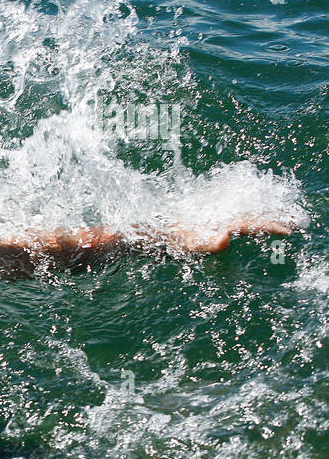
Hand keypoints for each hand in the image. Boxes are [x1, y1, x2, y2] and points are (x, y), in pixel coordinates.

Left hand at [164, 215, 297, 253]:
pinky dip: (254, 216)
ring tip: (285, 218)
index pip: (255, 224)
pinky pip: (241, 216)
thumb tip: (225, 239)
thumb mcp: (192, 245)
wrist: (160, 230)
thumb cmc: (177, 240)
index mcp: (225, 222)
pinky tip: (259, 219)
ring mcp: (222, 216)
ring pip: (251, 213)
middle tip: (297, 220)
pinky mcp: (216, 218)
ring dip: (268, 214)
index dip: (272, 227)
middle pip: (257, 214)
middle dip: (276, 217)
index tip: (289, 231)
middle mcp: (226, 216)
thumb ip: (208, 243)